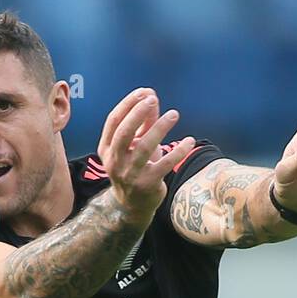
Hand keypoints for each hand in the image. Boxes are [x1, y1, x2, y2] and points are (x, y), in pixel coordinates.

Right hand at [97, 88, 194, 223]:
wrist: (134, 205)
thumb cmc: (135, 168)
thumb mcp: (136, 144)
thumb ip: (144, 122)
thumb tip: (151, 95)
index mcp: (107, 149)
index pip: (113, 121)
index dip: (128, 104)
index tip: (143, 92)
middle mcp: (115, 162)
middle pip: (124, 133)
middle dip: (138, 113)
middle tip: (153, 99)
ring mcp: (130, 175)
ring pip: (144, 148)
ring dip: (159, 128)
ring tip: (174, 114)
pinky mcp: (147, 185)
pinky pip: (165, 164)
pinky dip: (178, 151)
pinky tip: (189, 141)